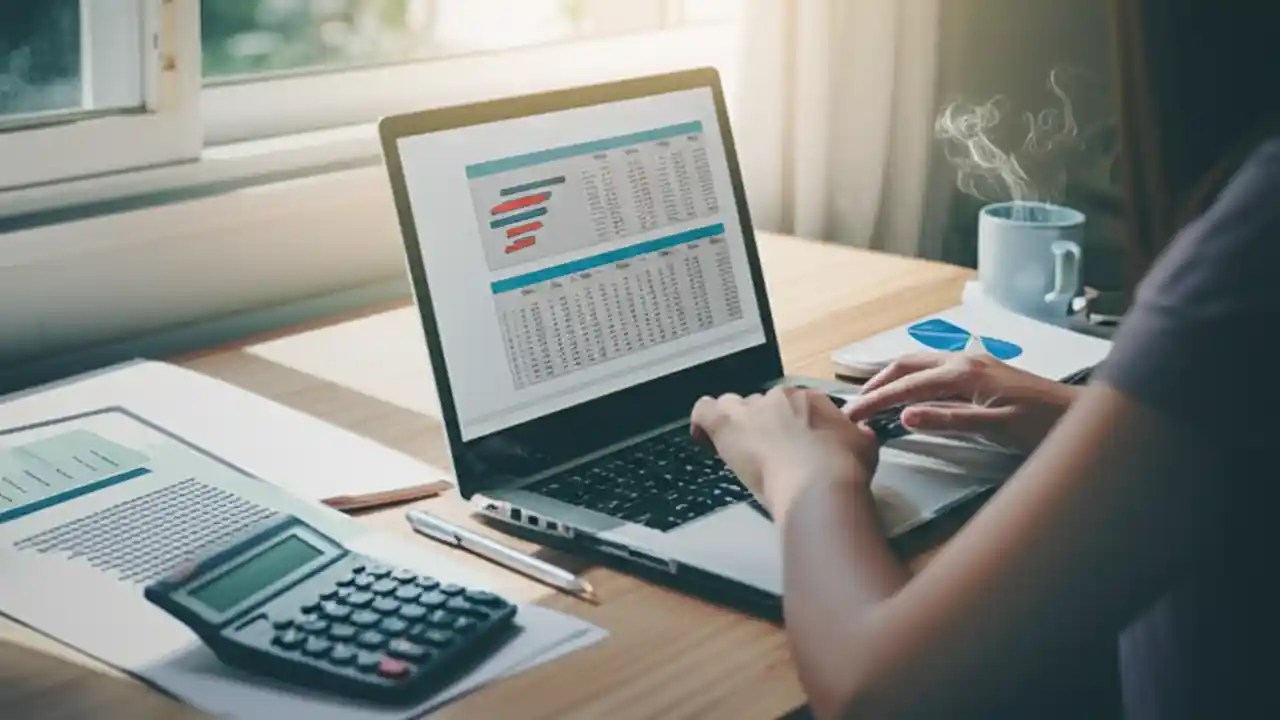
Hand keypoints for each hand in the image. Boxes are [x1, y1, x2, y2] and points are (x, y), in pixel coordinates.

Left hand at [690, 387, 878, 521]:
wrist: (819, 484)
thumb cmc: (844, 470)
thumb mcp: (865, 446)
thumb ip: (858, 435)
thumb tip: (859, 434)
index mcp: (811, 400)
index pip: (793, 406)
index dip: (791, 428)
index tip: (793, 448)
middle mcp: (780, 397)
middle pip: (762, 407)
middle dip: (765, 429)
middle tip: (771, 456)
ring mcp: (752, 409)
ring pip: (733, 406)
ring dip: (734, 424)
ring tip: (740, 450)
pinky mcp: (728, 423)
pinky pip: (704, 411)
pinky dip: (701, 424)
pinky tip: (705, 439)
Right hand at [842, 352, 1080, 451]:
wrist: (1082, 416)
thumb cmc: (1043, 425)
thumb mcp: (996, 429)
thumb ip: (949, 420)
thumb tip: (906, 415)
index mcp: (965, 373)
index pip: (908, 385)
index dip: (877, 400)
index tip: (852, 416)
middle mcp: (965, 361)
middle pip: (908, 364)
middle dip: (878, 382)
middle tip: (855, 405)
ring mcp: (974, 363)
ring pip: (921, 363)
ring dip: (894, 377)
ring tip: (874, 396)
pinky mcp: (982, 371)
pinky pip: (936, 369)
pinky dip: (913, 378)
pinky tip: (911, 391)